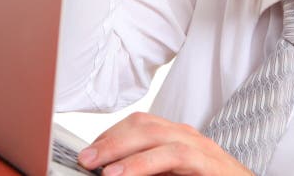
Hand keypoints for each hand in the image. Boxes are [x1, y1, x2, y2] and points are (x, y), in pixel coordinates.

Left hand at [77, 112, 251, 175]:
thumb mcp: (172, 175)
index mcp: (176, 137)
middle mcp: (187, 136)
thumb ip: (148, 169)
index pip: (139, 123)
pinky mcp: (209, 165)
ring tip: (100, 169)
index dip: (110, 135)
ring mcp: (200, 148)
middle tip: (84, 159)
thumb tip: (112, 172)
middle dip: (110, 139)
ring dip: (123, 150)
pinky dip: (145, 164)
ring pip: (157, 135)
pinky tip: (122, 175)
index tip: (88, 152)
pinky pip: (175, 156)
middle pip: (144, 124)